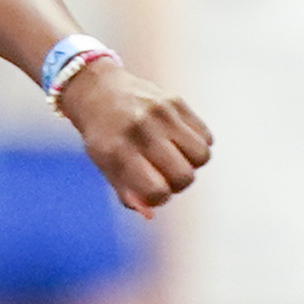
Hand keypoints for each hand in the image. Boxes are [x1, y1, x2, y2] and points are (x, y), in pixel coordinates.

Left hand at [59, 59, 212, 212]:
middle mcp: (141, 129)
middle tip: (165, 175)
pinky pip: (205, 136)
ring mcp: (161, 112)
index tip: (151, 190)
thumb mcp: (104, 165)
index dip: (159, 198)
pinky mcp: (176, 101)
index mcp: (117, 150)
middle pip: (184, 177)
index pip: (157, 191)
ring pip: (202, 156)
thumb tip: (151, 213)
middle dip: (178, 184)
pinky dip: (196, 144)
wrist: (97, 90)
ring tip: (174, 157)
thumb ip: (127, 192)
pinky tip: (178, 140)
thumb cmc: (103, 136)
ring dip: (192, 164)